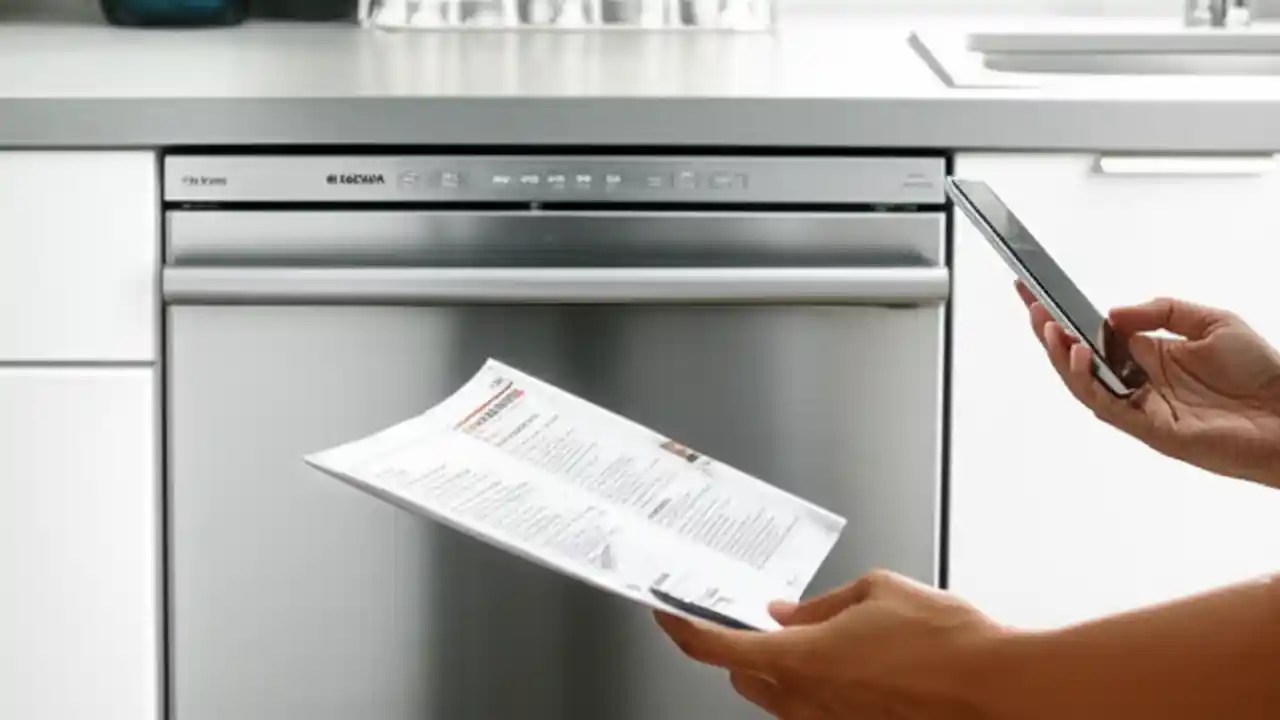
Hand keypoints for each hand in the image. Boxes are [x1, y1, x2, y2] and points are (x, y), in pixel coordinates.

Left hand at [655, 570, 1008, 718]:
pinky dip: (815, 688)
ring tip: (820, 641)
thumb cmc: (946, 641)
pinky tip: (851, 667)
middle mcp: (806, 700)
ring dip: (778, 670)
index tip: (666, 611)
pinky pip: (813, 712)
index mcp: (801, 657)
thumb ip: (821, 605)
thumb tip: (789, 613)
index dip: (681, 627)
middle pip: (741, 675)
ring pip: (776, 698)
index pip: (714, 646)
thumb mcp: (876, 592)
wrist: (997, 691)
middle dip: (740, 647)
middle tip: (761, 620)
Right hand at [1018, 282, 1279, 488]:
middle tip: (1029, 304)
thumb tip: (1112, 314)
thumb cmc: (1261, 373)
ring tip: (1047, 327)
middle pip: (1077, 360)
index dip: (1062, 315)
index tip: (1034, 290)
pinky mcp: (1150, 429)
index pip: (1092, 334)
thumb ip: (1162, 311)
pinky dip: (1087, 380)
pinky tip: (1079, 353)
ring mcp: (1141, 407)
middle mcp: (1138, 383)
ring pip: (1083, 385)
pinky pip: (1107, 406)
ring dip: (1059, 357)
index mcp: (1148, 356)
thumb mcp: (1212, 321)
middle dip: (1048, 332)